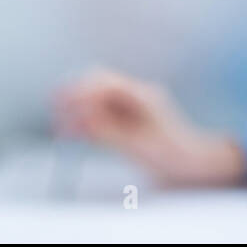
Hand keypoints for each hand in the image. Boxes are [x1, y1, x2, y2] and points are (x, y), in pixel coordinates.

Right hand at [54, 71, 246, 186]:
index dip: (82, 90)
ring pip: (96, 98)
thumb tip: (79, 118)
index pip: (107, 82)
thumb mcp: (137, 146)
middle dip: (75, 93)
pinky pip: (101, 113)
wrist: (192, 165)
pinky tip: (71, 132)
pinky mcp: (126, 118)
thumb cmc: (171, 155)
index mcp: (144, 95)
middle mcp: (136, 95)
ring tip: (59, 127)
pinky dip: (85, 120)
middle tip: (54, 108)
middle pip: (99, 83)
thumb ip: (108, 131)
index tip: (63, 101)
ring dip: (77, 108)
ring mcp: (131, 106)